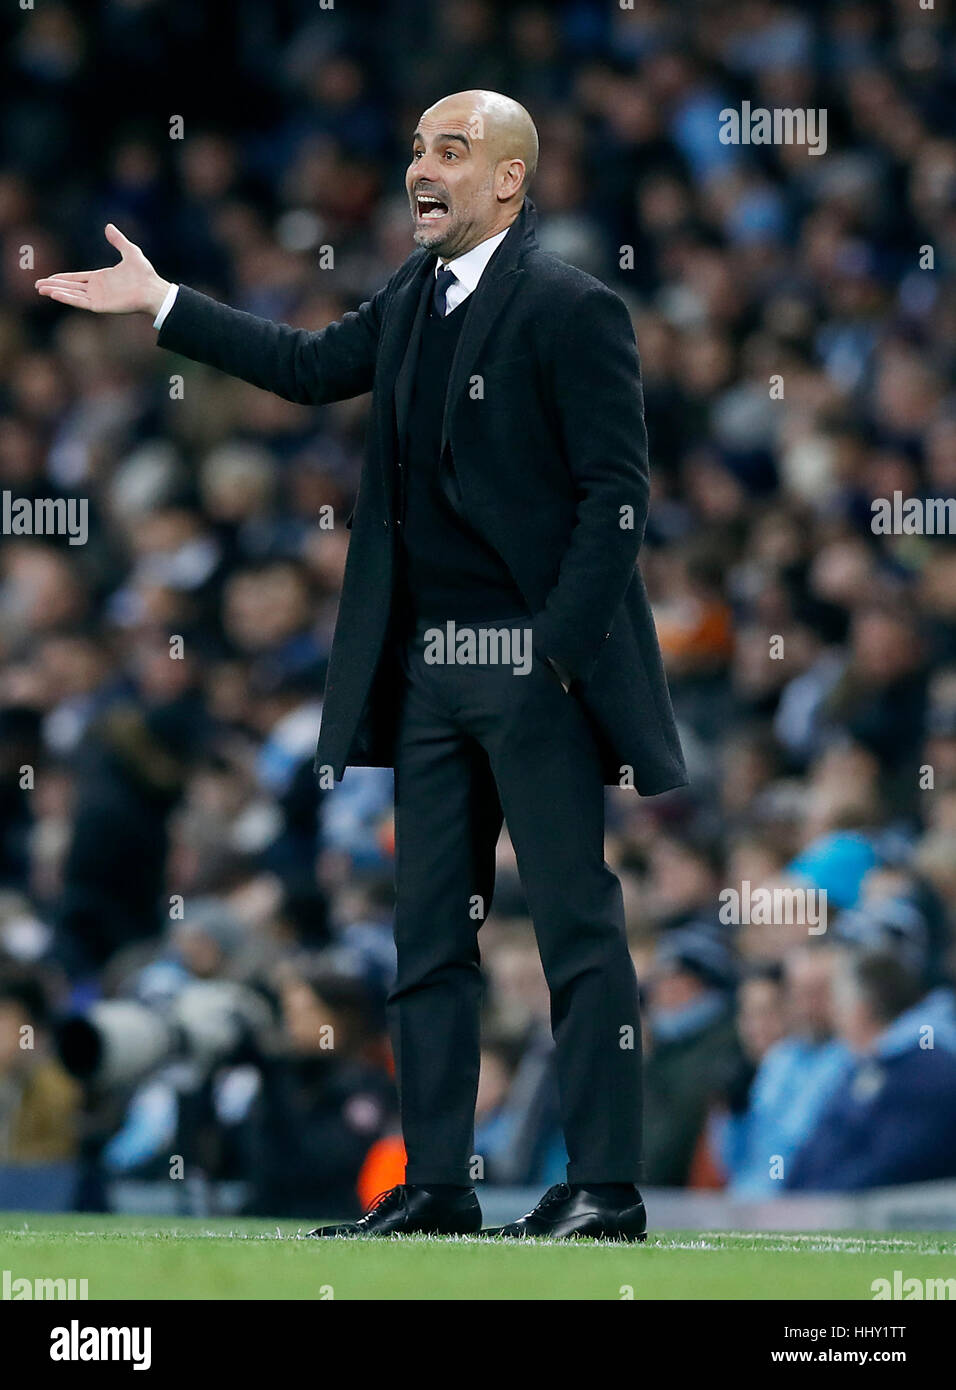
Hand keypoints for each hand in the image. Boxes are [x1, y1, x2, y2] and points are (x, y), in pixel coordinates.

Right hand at [35, 224, 170, 317]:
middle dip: (54, 285)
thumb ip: (118, 240)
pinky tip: (55, 294)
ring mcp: (98, 298)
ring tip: (41, 289)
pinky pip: (80, 302)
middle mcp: (97, 289)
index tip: (49, 278)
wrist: (153, 289)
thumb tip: (108, 226)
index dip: (62, 278)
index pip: (76, 278)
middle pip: (70, 286)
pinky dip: (67, 298)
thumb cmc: (144, 274)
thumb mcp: (130, 251)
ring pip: (72, 294)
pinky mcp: (101, 306)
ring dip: (56, 291)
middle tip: (37, 285)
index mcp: (101, 278)